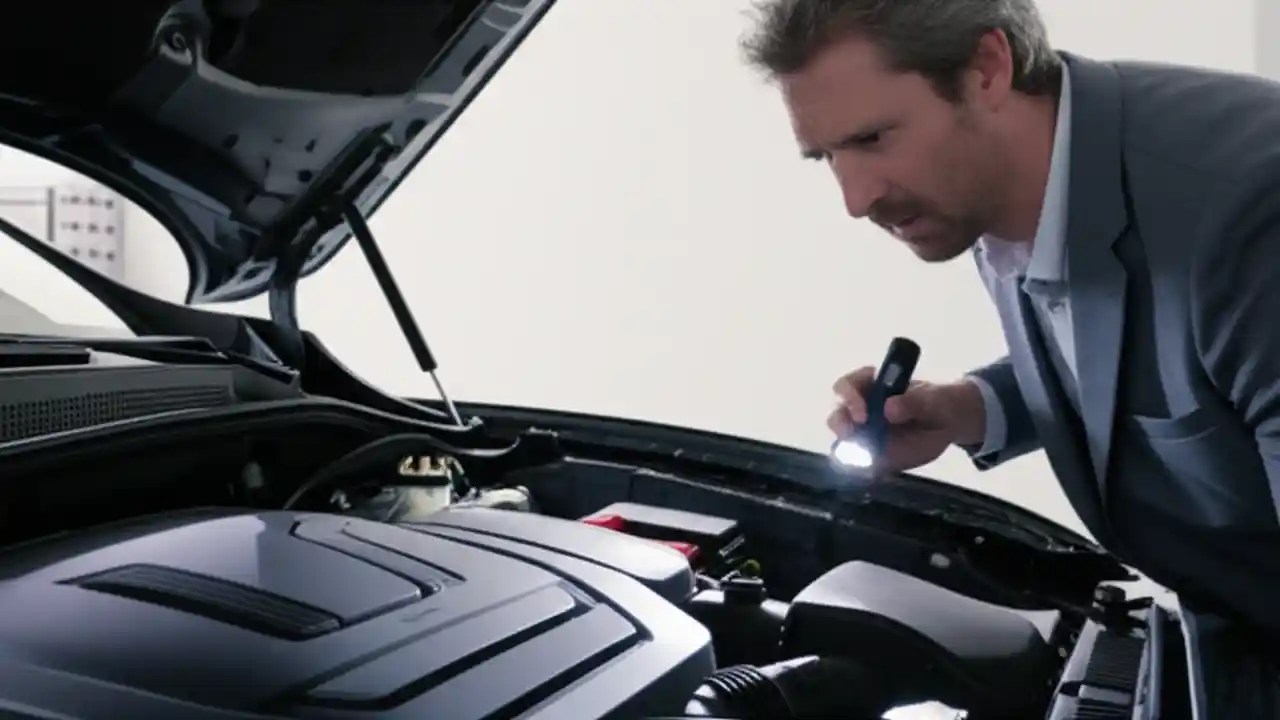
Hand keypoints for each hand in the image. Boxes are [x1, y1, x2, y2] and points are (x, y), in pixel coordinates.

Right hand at [827, 366, 984, 472]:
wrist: (950, 421)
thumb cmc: (938, 402)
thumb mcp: (933, 398)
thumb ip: (913, 402)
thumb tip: (889, 408)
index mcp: (871, 386)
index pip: (846, 386)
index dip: (848, 397)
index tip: (862, 413)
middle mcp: (861, 409)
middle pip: (838, 414)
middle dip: (842, 426)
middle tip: (856, 436)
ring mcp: (865, 433)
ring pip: (844, 441)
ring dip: (850, 449)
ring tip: (868, 457)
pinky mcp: (873, 455)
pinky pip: (860, 463)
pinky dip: (862, 468)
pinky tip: (873, 471)